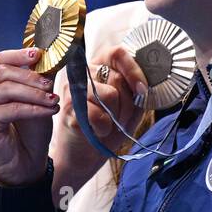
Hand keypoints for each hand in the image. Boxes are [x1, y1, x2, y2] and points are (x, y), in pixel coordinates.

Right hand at [0, 47, 57, 187]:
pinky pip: (10, 108)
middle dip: (31, 76)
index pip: (1, 60)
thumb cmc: (30, 134)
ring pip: (7, 88)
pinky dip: (33, 108)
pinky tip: (47, 112)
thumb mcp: (39, 101)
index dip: (20, 54)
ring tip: (52, 101)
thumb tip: (50, 58)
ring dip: (34, 93)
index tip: (40, 54)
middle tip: (50, 85)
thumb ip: (40, 81)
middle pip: (3, 71)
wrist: (25, 165)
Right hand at [51, 44, 152, 201]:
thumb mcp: (129, 109)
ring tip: (108, 126)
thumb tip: (144, 86)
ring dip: (116, 117)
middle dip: (127, 104)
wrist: (84, 157)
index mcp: (99, 68)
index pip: (117, 53)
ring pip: (109, 94)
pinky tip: (98, 131)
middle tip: (120, 120)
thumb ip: (136, 93)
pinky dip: (104, 127)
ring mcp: (72, 89)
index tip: (142, 89)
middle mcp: (83, 74)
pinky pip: (96, 113)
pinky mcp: (67, 107)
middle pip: (116, 78)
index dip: (133, 69)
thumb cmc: (106, 130)